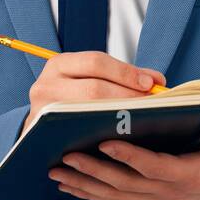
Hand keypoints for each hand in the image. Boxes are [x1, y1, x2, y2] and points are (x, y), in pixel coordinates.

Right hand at [20, 51, 165, 136]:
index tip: (151, 84)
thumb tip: (158, 81)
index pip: (96, 62)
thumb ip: (124, 76)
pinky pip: (80, 136)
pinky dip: (105, 134)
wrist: (43, 126)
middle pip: (93, 89)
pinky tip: (124, 135)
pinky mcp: (45, 137)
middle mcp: (45, 85)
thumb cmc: (75, 97)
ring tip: (142, 118)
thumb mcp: (92, 78)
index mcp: (59, 64)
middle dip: (127, 96)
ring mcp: (41, 113)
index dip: (126, 73)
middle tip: (152, 104)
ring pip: (87, 113)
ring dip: (119, 115)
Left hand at [48, 107, 199, 199]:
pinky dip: (90, 193)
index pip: (156, 167)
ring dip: (85, 184)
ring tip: (57, 171)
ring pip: (116, 196)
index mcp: (192, 174)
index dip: (131, 158)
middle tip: (66, 157)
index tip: (106, 144)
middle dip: (94, 171)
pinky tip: (70, 184)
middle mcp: (170, 192)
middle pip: (126, 184)